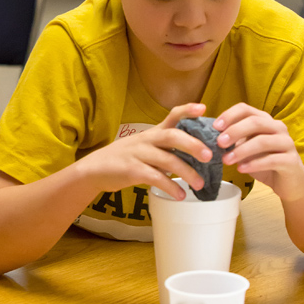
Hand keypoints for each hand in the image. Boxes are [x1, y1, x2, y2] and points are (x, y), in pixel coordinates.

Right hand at [76, 103, 212, 199]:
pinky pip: (154, 177)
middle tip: (209, 156)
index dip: (188, 110)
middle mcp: (147, 139)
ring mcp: (138, 154)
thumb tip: (196, 157)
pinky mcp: (131, 170)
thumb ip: (166, 149)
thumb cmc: (126, 158)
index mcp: (153, 132)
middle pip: (172, 136)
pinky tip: (180, 195)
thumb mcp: (146, 147)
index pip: (172, 115)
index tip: (204, 109)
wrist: (94, 169)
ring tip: (200, 184)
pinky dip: (170, 187)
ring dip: (186, 172)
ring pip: (167, 160)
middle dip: (192, 144)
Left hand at [213, 103, 303, 201]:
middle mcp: (278, 127)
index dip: (229, 115)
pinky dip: (253, 164)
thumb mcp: (247, 148)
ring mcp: (286, 143)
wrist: (289, 183)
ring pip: (262, 141)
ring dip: (241, 150)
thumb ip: (235, 140)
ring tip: (226, 160)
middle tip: (219, 143)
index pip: (246, 109)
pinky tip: (241, 169)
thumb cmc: (265, 163)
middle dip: (234, 131)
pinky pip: (271, 160)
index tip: (215, 126)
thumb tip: (211, 137)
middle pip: (255, 122)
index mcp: (265, 120)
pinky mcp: (291, 161)